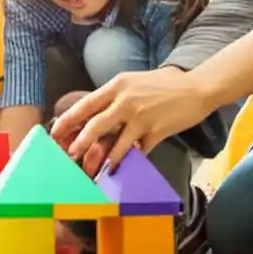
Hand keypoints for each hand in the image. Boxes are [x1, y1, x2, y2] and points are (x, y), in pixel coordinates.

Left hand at [51, 67, 210, 171]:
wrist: (197, 88)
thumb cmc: (165, 85)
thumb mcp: (134, 83)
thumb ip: (115, 97)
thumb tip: (93, 116)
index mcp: (118, 85)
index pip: (86, 104)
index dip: (69, 120)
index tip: (56, 133)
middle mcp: (126, 100)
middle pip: (96, 124)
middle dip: (79, 142)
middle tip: (69, 155)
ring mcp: (141, 117)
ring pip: (115, 143)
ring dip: (102, 160)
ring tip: (92, 170)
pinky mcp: (156, 131)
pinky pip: (137, 151)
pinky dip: (127, 162)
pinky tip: (119, 170)